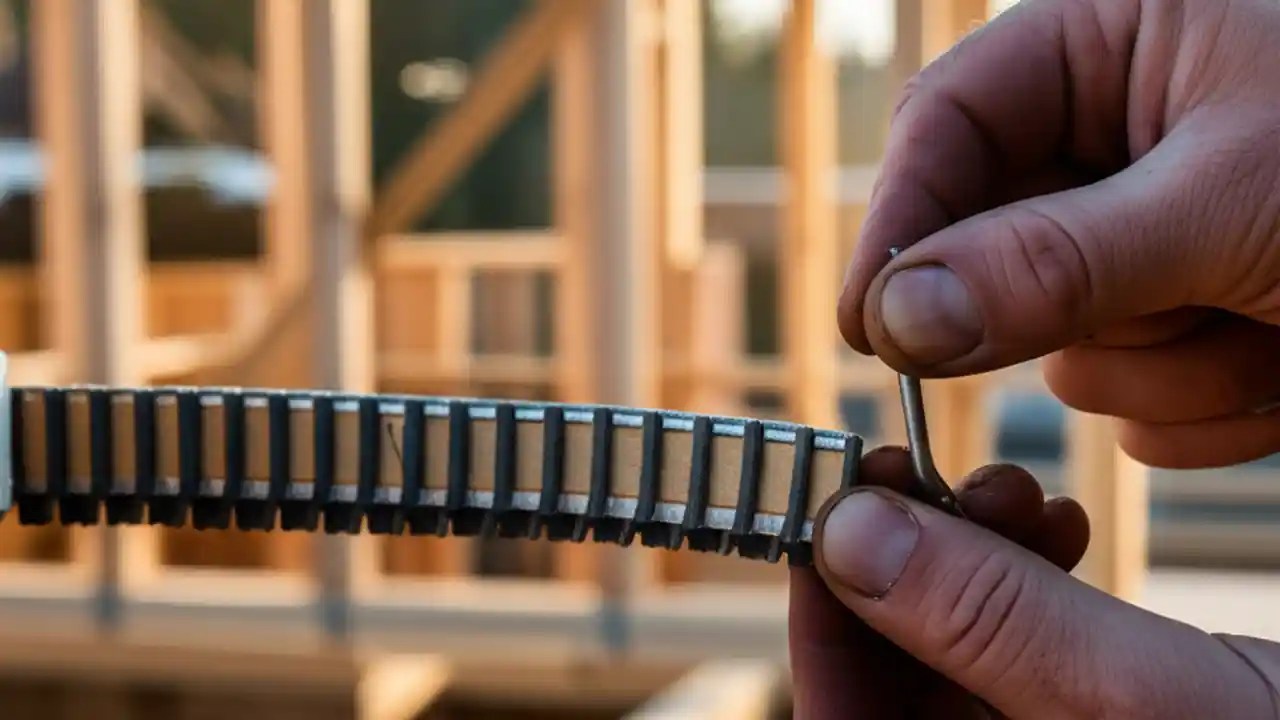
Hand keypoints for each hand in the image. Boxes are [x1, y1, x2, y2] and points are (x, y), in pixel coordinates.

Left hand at [790, 448, 1279, 717]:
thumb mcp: (1161, 707)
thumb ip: (998, 628)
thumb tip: (851, 533)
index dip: (821, 618)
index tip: (837, 506)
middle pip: (895, 683)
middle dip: (905, 565)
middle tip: (927, 474)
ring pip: (957, 655)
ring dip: (970, 559)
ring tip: (1027, 493)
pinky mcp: (1101, 713)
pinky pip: (1024, 654)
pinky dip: (1028, 583)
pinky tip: (1066, 523)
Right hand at [836, 0, 1279, 468]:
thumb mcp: (1237, 195)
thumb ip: (1054, 256)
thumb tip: (896, 315)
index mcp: (1119, 41)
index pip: (950, 123)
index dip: (901, 221)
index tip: (868, 325)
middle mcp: (1124, 137)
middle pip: (997, 244)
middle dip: (1071, 305)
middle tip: (1153, 309)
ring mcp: (1157, 238)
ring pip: (1068, 338)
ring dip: (1164, 360)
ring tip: (1267, 323)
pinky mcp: (1197, 320)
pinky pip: (1137, 396)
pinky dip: (1205, 407)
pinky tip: (1279, 366)